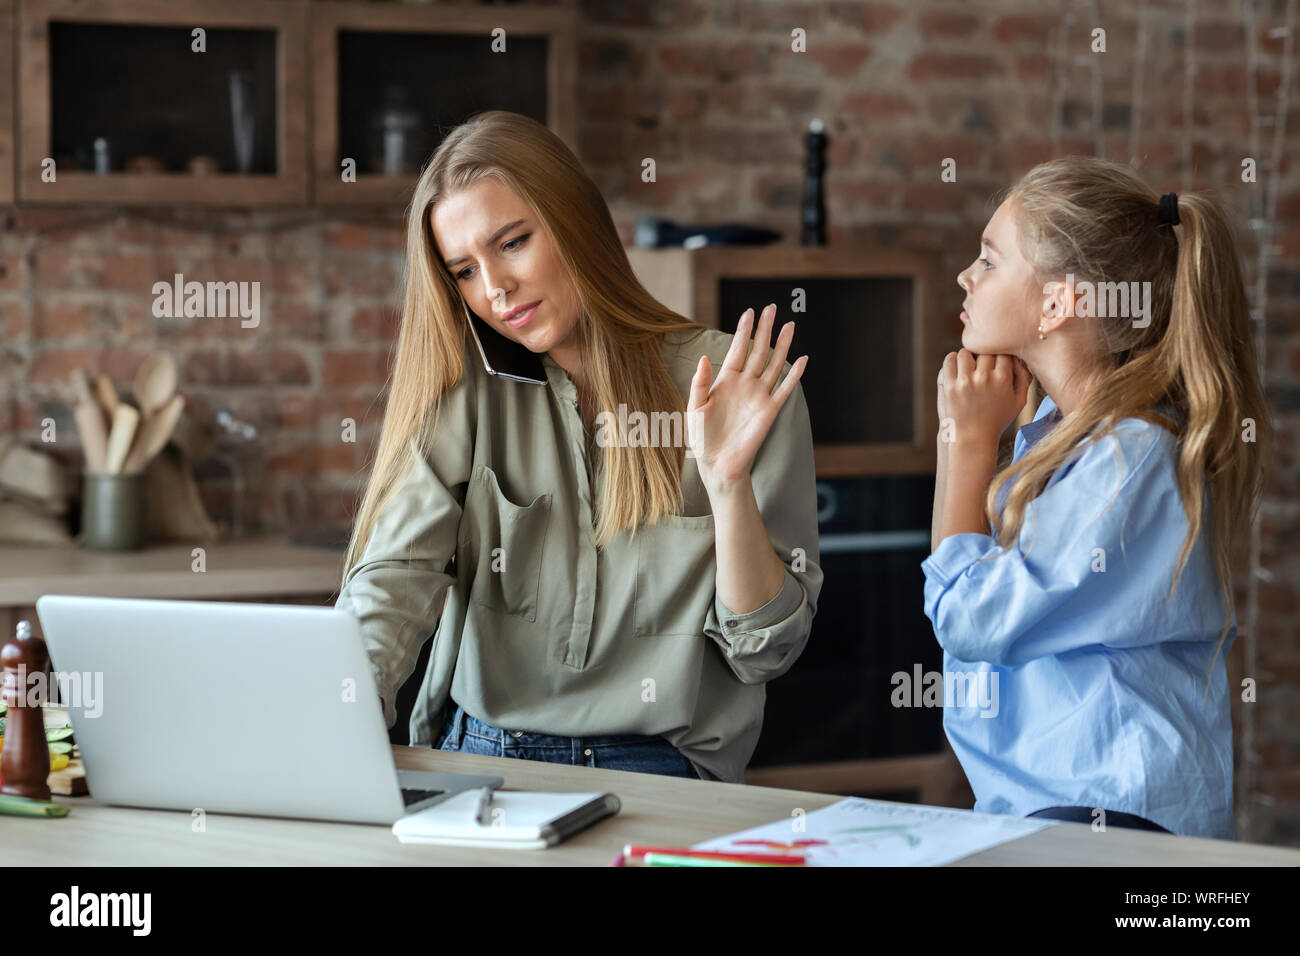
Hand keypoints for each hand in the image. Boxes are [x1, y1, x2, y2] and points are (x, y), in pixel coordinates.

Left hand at [687, 304, 808, 493]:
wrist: (717, 462)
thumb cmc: (702, 436)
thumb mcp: (694, 408)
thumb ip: (699, 383)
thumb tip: (704, 358)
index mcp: (725, 380)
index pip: (737, 349)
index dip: (744, 331)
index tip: (749, 312)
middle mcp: (745, 384)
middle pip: (758, 351)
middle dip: (764, 330)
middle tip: (771, 308)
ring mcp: (759, 396)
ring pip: (773, 364)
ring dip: (782, 345)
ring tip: (789, 325)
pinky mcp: (769, 410)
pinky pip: (784, 389)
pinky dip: (794, 375)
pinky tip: (803, 360)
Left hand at [938, 349, 1029, 447]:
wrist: (973, 438)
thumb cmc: (997, 419)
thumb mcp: (1019, 402)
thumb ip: (1023, 378)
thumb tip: (1019, 357)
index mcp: (1002, 380)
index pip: (1002, 352)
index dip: (999, 354)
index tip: (996, 362)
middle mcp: (983, 378)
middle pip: (984, 350)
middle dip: (984, 355)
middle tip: (983, 364)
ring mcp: (964, 382)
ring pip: (965, 352)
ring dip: (968, 356)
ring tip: (970, 365)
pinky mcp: (949, 386)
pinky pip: (949, 361)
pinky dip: (953, 360)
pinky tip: (957, 366)